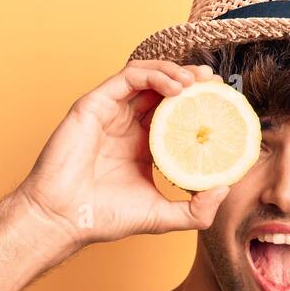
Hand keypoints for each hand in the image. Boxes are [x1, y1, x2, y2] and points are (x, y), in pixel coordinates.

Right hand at [15, 60, 230, 247]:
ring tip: (197, 81)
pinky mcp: (94, 104)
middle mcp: (127, 125)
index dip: (197, 104)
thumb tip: (225, 189)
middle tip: (214, 83)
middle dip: (192, 80)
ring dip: (175, 72)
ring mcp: (110, 112)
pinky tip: (176, 87)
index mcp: (142, 145)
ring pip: (147, 76)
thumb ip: (196, 211)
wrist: (64, 218)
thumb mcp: (162, 217)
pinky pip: (128, 77)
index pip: (174, 114)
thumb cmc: (104, 218)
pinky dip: (155, 76)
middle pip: (163, 90)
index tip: (222, 104)